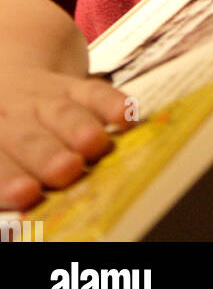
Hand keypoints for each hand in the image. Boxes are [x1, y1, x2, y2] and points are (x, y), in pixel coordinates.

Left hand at [0, 66, 131, 209]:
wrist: (11, 76)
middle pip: (27, 138)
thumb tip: (28, 212)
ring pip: (62, 113)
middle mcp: (12, 119)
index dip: (10, 178)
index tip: (28, 192)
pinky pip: (93, 92)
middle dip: (48, 155)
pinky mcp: (76, 85)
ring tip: (95, 142)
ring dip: (79, 128)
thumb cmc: (7, 136)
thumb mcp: (2, 154)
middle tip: (67, 168)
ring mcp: (45, 99)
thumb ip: (12, 174)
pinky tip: (125, 115)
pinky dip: (110, 103)